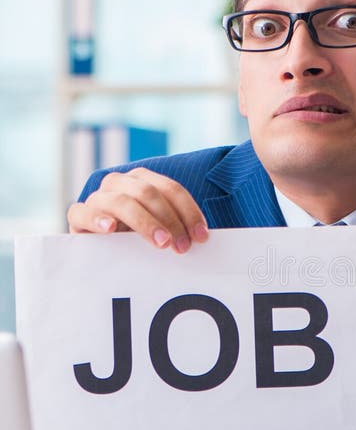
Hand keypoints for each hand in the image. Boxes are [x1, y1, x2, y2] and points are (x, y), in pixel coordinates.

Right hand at [67, 167, 208, 252]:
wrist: (99, 249)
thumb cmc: (137, 238)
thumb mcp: (160, 229)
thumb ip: (176, 227)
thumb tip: (202, 239)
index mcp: (143, 181)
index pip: (171, 189)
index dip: (189, 211)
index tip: (202, 236)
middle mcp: (120, 183)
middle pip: (148, 193)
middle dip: (170, 219)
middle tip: (182, 246)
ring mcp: (98, 198)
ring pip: (122, 201)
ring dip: (145, 222)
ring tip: (161, 242)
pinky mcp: (78, 215)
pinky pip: (82, 212)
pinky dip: (97, 219)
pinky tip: (110, 229)